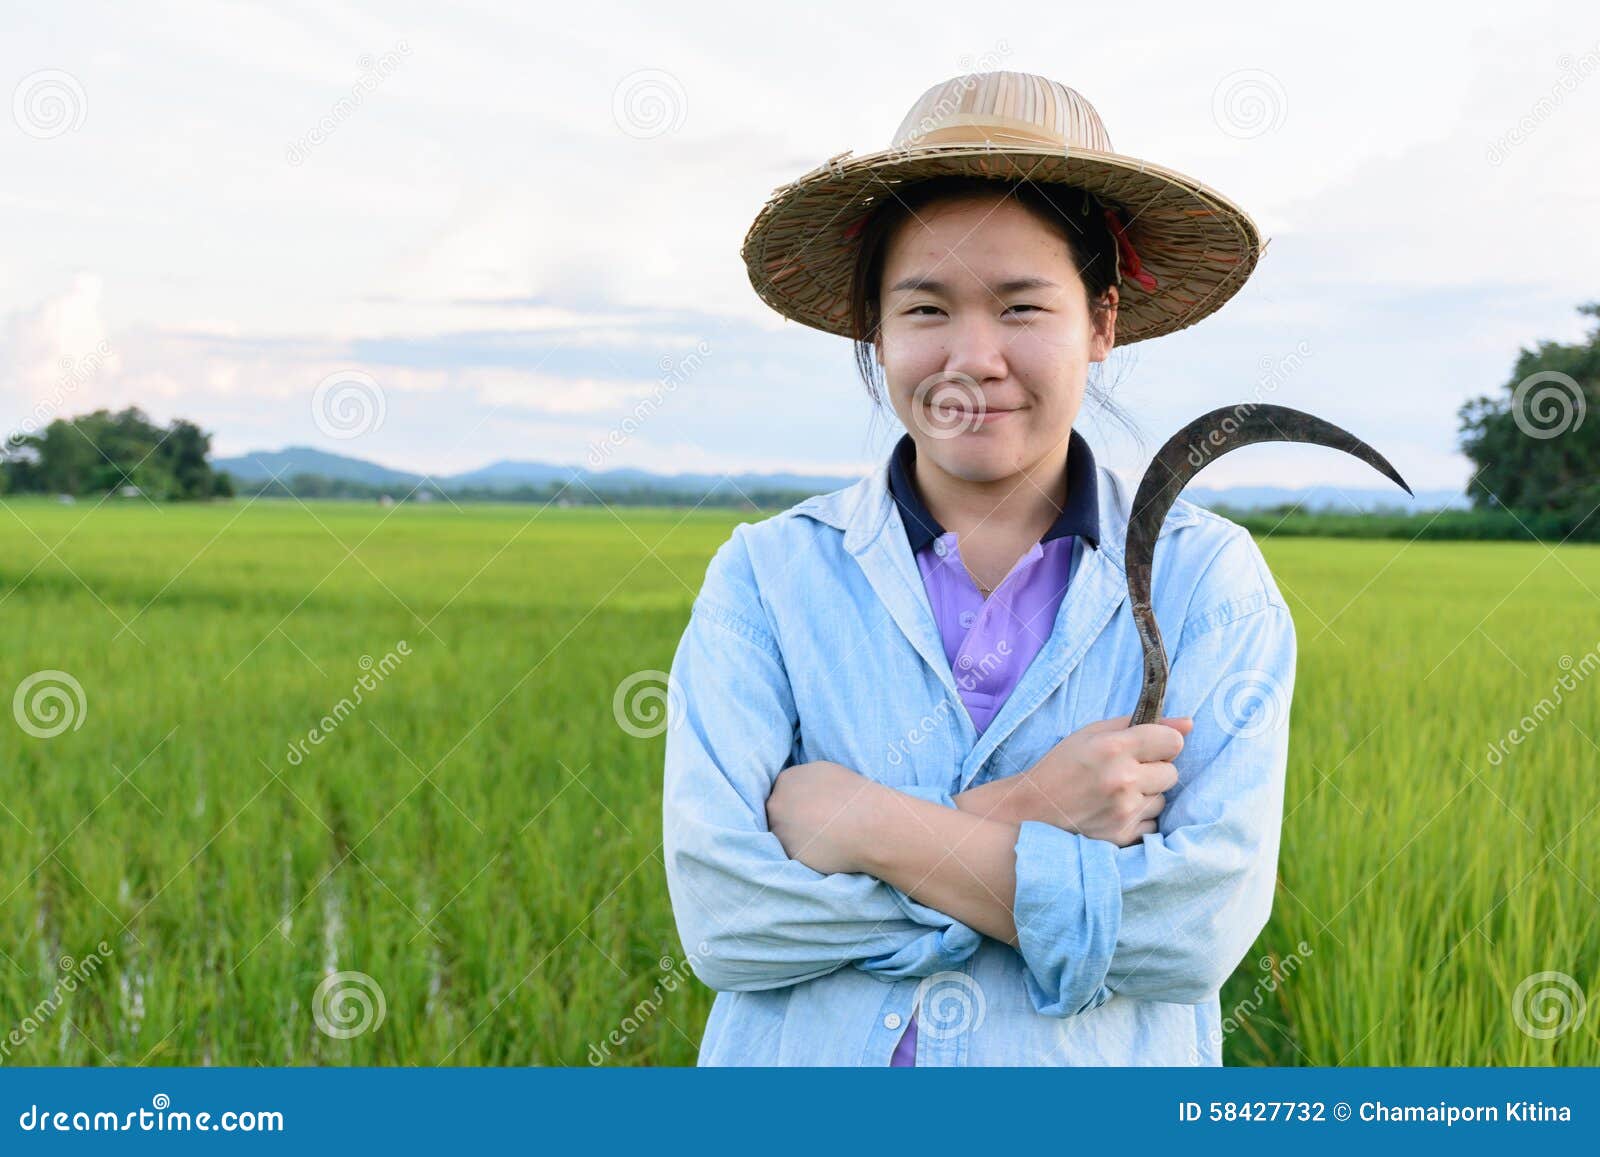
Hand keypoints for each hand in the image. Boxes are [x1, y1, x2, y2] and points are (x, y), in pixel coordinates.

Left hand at [765, 760, 883, 874]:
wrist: (871, 824)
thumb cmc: (856, 796)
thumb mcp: (827, 773)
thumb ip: (807, 781)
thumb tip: (804, 790)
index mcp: (787, 779)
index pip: (783, 793)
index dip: (798, 803)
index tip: (813, 811)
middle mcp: (777, 802)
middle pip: (778, 813)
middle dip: (793, 820)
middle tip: (817, 826)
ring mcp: (780, 829)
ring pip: (784, 835)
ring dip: (798, 838)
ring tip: (825, 839)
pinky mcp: (789, 853)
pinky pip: (794, 854)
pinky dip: (807, 854)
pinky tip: (826, 851)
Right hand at [955, 715, 1190, 846]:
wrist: (1031, 812)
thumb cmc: (1062, 766)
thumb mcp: (1092, 734)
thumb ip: (1140, 724)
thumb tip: (1189, 724)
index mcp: (1114, 747)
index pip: (1173, 741)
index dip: (1163, 743)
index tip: (1150, 748)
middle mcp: (1123, 779)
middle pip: (1172, 772)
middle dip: (1154, 771)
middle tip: (1126, 773)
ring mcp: (1124, 811)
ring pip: (1161, 800)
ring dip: (1145, 797)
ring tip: (1115, 795)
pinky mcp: (1123, 836)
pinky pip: (1151, 825)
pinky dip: (1137, 819)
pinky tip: (1113, 813)